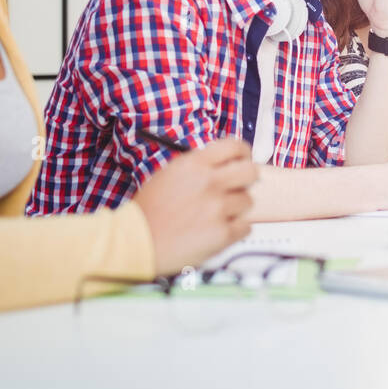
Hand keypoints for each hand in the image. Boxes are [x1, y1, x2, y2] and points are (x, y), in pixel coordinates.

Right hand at [134, 138, 258, 274]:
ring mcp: (218, 208)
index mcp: (195, 164)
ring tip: (215, 216)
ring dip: (236, 208)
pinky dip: (235, 230)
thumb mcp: (169, 174)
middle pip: (251, 171)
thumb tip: (223, 165)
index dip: (243, 153)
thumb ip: (197, 167)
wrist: (136, 242)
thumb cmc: (148, 211)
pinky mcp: (222, 233)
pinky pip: (246, 227)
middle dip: (247, 179)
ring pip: (248, 201)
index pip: (234, 146)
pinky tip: (217, 231)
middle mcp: (210, 182)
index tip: (243, 160)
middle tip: (238, 187)